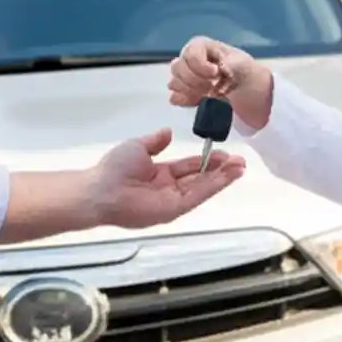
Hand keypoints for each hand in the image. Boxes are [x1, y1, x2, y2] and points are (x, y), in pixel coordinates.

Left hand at [82, 128, 246, 228]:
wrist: (102, 189)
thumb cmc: (114, 168)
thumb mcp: (138, 147)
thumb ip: (155, 142)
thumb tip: (168, 132)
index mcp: (160, 174)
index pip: (189, 167)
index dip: (207, 160)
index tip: (224, 153)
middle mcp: (169, 188)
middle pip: (201, 178)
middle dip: (221, 169)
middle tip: (239, 161)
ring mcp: (172, 200)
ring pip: (203, 187)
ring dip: (222, 178)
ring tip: (240, 167)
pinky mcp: (174, 209)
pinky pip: (197, 195)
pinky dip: (213, 186)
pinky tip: (226, 176)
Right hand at [169, 36, 272, 129]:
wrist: (253, 96)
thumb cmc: (249, 76)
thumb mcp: (243, 66)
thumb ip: (228, 64)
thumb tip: (215, 69)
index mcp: (204, 47)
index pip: (190, 53)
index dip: (200, 65)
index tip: (216, 74)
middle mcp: (191, 59)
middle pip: (178, 67)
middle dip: (194, 80)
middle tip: (212, 87)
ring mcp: (187, 77)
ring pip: (174, 82)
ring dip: (190, 90)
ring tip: (208, 94)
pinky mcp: (187, 93)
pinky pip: (175, 96)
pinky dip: (185, 100)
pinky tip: (198, 102)